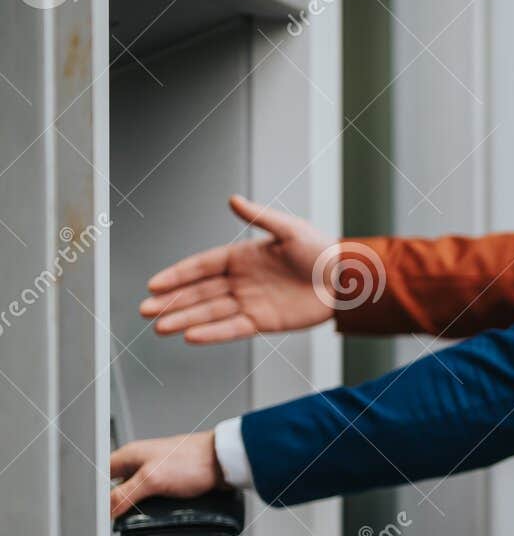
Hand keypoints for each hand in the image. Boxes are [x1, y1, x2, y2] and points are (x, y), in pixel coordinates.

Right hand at [109, 433, 226, 519]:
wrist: (225, 463)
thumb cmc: (193, 460)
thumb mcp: (152, 479)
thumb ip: (126, 494)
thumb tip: (108, 508)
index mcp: (130, 455)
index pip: (102, 475)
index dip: (99, 494)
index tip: (99, 512)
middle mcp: (141, 462)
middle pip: (119, 487)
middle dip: (119, 503)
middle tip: (120, 519)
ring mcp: (157, 471)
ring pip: (138, 494)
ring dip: (140, 507)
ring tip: (142, 518)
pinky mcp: (171, 481)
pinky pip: (156, 497)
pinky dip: (156, 506)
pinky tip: (160, 513)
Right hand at [138, 195, 336, 342]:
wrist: (346, 280)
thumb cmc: (322, 251)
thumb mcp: (290, 229)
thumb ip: (260, 217)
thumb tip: (233, 199)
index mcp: (242, 257)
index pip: (201, 266)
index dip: (177, 275)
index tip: (153, 284)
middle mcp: (242, 280)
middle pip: (199, 292)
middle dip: (172, 301)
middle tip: (145, 310)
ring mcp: (251, 302)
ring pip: (210, 312)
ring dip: (185, 319)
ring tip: (159, 327)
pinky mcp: (264, 321)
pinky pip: (232, 328)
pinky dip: (212, 333)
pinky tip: (190, 336)